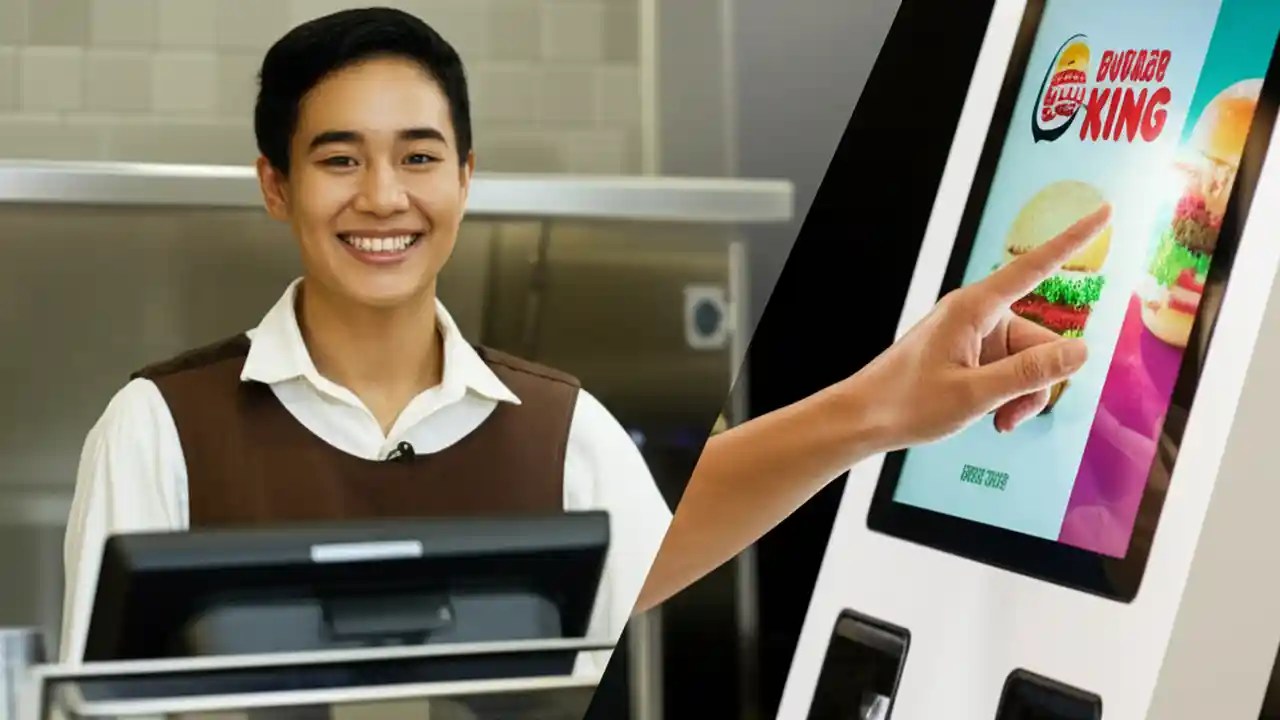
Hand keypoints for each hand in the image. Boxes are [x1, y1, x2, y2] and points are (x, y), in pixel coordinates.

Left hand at [848, 202, 1112, 451]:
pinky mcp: (973, 354)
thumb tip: (1082, 351)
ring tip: (998, 422)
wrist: (864, 419)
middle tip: (1010, 417)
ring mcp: (976, 335)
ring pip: (1030, 362)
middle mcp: (979, 314)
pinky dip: (1009, 396)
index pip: (1035, 268)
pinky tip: (992, 417)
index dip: (1073, 240)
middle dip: (1037, 383)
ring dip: (1023, 395)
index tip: (1104, 211)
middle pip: (1041, 341)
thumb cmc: (907, 403)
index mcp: (975, 308)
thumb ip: (1030, 374)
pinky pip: (1011, 370)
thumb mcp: (975, 394)